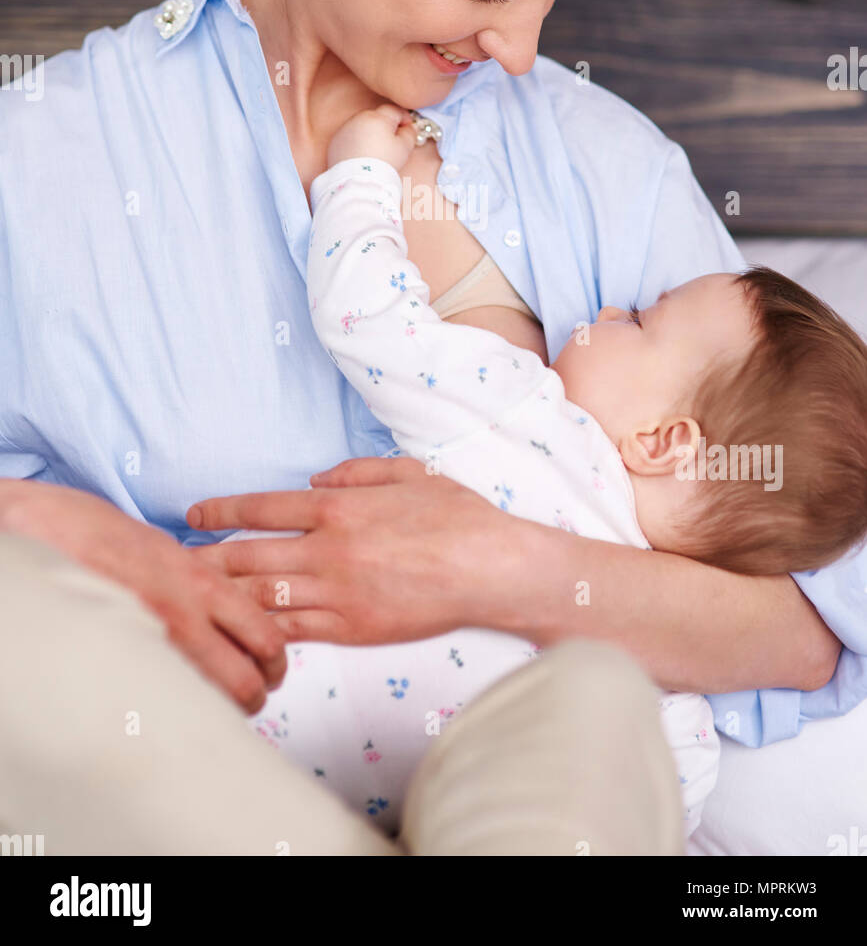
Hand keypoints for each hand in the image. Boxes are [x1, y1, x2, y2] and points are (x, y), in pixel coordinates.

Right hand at [0, 479, 287, 712]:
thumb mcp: (165, 548)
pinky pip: (164, 698)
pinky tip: (174, 708)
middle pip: (245, 679)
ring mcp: (151, 641)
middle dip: (255, 696)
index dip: (275, 662)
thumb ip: (198, 581)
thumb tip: (223, 608)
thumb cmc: (100, 531)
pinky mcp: (120, 657)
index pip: (264, 634)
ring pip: (208, 699)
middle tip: (253, 698)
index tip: (271, 670)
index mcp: (201, 581)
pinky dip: (178, 710)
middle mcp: (183, 614)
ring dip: (220, 710)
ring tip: (217, 711)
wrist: (48, 529)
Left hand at [188, 457, 534, 644]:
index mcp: (339, 507)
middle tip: (171, 562)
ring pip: (263, 596)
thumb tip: (314, 480)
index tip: (195, 514)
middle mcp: (328, 550)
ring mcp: (337, 594)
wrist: (491, 568)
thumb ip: (355, 471)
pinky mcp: (352, 629)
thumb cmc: (456, 516)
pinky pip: (295, 630)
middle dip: (205, 558)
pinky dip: (263, 628)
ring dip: (223, 595)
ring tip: (191, 597)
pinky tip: (240, 627)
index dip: (222, 510)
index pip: (262, 507)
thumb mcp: (406, 472)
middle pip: (248, 555)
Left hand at [327, 103, 417, 171]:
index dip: (404, 118)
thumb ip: (410, 132)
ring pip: (362, 126)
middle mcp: (359, 119)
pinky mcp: (336, 141)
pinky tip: (363, 155)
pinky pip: (350, 137)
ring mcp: (345, 129)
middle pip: (377, 117)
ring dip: (370, 133)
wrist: (358, 180)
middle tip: (393, 142)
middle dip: (386, 126)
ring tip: (376, 151)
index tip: (408, 128)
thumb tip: (408, 127)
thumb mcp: (404, 147)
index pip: (394, 110)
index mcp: (377, 117)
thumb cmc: (384, 163)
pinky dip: (357, 142)